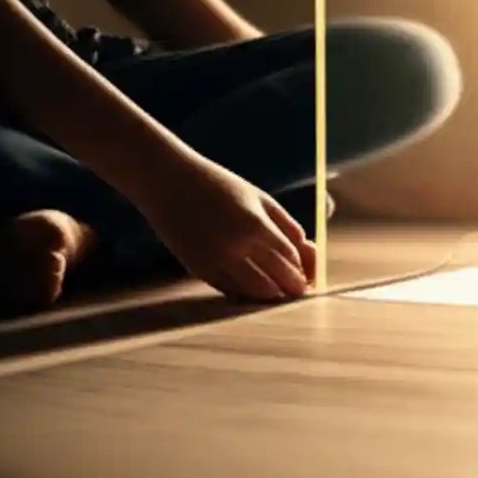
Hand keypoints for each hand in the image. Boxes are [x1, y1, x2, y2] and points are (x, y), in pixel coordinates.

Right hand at [140, 156, 316, 300]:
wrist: (169, 183)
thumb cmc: (219, 186)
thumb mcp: (259, 198)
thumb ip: (286, 225)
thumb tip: (307, 251)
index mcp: (255, 225)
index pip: (290, 259)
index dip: (301, 269)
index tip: (306, 274)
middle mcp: (236, 247)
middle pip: (276, 280)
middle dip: (292, 287)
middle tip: (297, 289)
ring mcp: (216, 261)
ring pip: (254, 291)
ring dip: (270, 293)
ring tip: (278, 289)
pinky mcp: (199, 269)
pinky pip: (231, 290)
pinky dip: (246, 291)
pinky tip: (253, 285)